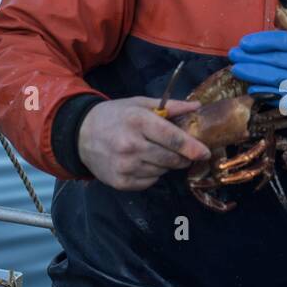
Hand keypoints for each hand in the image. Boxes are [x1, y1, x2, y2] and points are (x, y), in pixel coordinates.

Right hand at [77, 97, 210, 190]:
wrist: (80, 135)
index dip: (192, 148)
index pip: (172, 138)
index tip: (205, 153)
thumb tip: (197, 107)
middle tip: (183, 154)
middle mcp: (131, 145)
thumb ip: (170, 106)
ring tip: (153, 153)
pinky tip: (141, 162)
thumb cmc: (115, 116)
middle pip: (171, 159)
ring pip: (162, 172)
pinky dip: (151, 174)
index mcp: (138, 122)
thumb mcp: (140, 104)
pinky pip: (149, 182)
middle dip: (183, 158)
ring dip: (165, 165)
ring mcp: (125, 166)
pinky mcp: (120, 182)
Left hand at [228, 31, 286, 141]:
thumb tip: (273, 44)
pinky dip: (269, 95)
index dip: (263, 42)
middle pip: (278, 62)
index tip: (245, 42)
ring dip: (256, 76)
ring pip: (280, 80)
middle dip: (253, 59)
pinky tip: (255, 90)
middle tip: (233, 56)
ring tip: (238, 71)